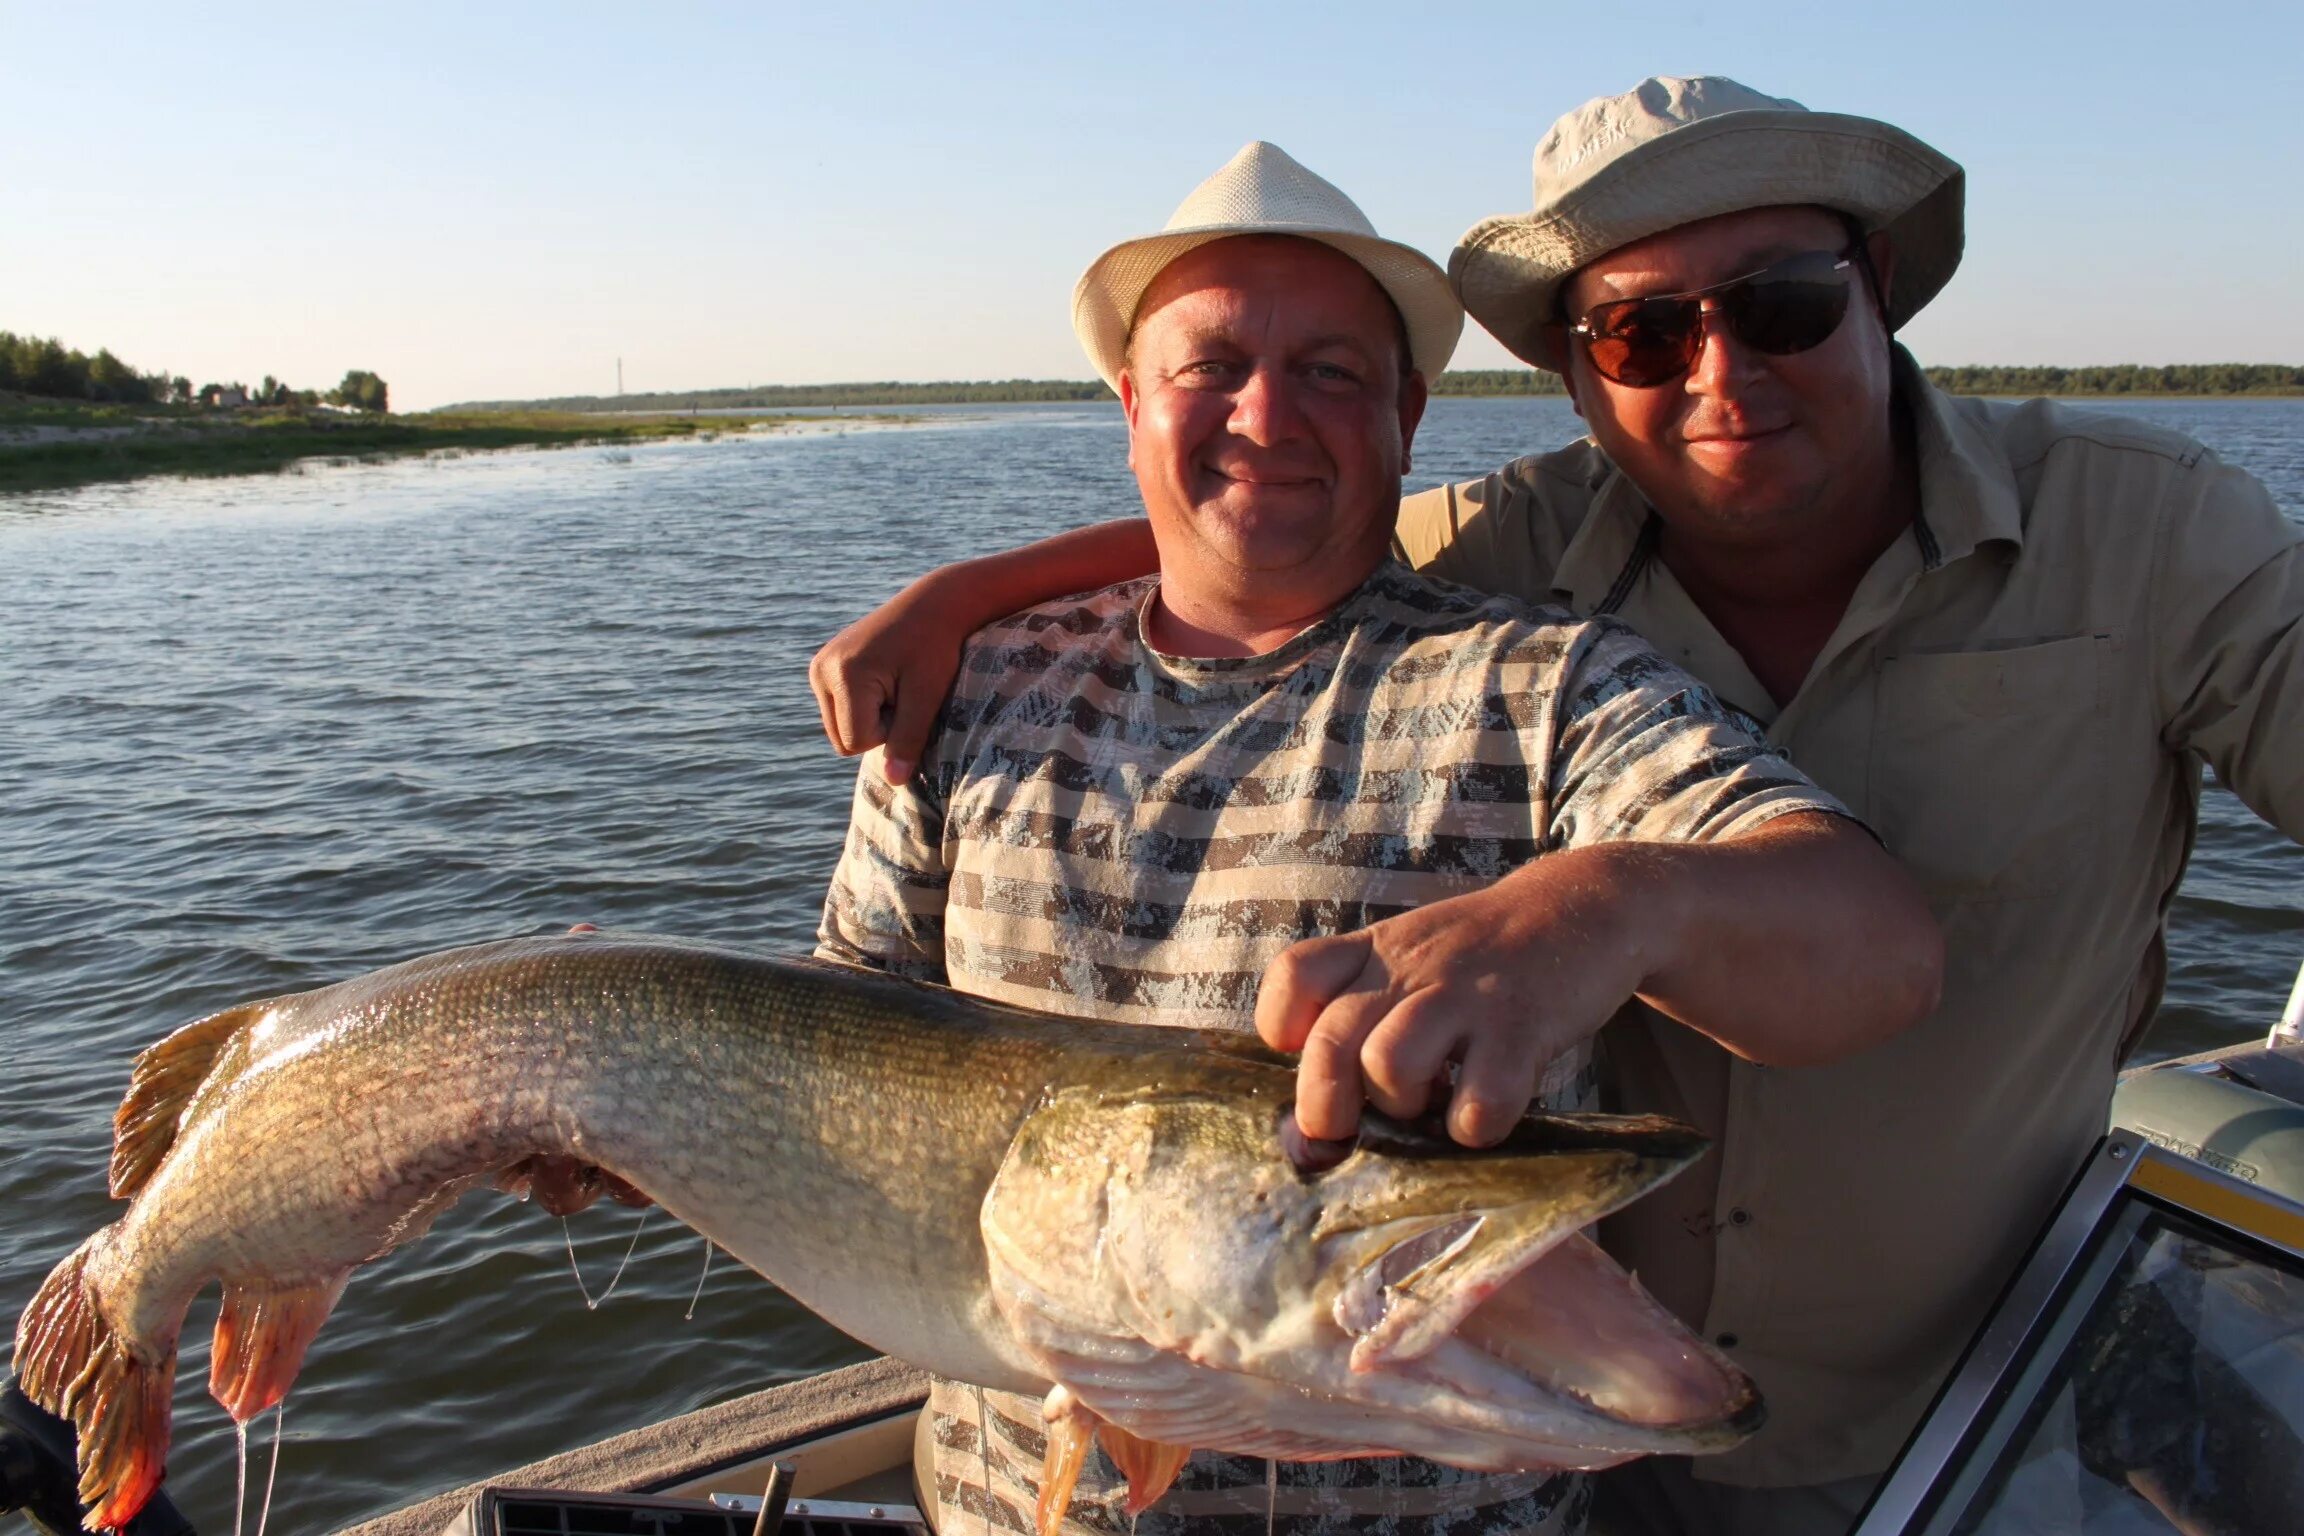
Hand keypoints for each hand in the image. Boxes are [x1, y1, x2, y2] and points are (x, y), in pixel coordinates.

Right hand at [809, 577, 963, 786]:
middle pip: (843, 741)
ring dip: (869, 720)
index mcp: (844, 675)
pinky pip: (838, 712)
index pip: (857, 742)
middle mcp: (822, 670)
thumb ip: (908, 739)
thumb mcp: (927, 695)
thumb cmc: (937, 647)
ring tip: (894, 686)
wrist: (933, 605)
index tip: (910, 699)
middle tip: (903, 694)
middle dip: (876, 729)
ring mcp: (818, 667)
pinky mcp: (822, 667)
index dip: (890, 733)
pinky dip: (862, 708)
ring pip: (839, 730)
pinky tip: (883, 680)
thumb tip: (893, 781)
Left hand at [1254, 849, 1652, 1146]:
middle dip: (1325, 1107)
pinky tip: (1485, 1112)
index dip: (1283, 1027)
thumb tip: (1314, 1126)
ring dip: (1403, 1105)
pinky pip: (1482, 1099)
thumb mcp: (1413, 957)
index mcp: (1374, 951)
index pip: (1293, 975)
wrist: (1587, 904)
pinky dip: (1475, 1125)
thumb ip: (1364, 1015)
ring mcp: (1466, 994)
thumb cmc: (1485, 955)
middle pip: (1329, 1041)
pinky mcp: (1524, 1024)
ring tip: (1430, 1104)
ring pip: (1390, 1063)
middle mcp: (1410, 969)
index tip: (1308, 1055)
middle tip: (1350, 1130)